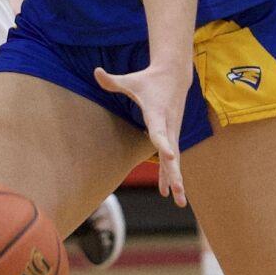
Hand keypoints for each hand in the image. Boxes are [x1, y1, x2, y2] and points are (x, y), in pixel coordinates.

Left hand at [93, 59, 188, 205]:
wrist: (175, 75)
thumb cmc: (149, 79)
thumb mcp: (131, 79)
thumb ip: (113, 80)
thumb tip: (95, 72)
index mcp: (158, 113)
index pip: (160, 131)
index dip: (163, 144)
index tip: (170, 156)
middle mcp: (169, 126)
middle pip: (172, 153)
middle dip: (175, 173)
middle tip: (179, 191)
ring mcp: (173, 133)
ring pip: (175, 161)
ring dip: (177, 181)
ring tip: (179, 202)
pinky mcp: (173, 136)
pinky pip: (172, 160)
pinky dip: (170, 176)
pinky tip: (167, 193)